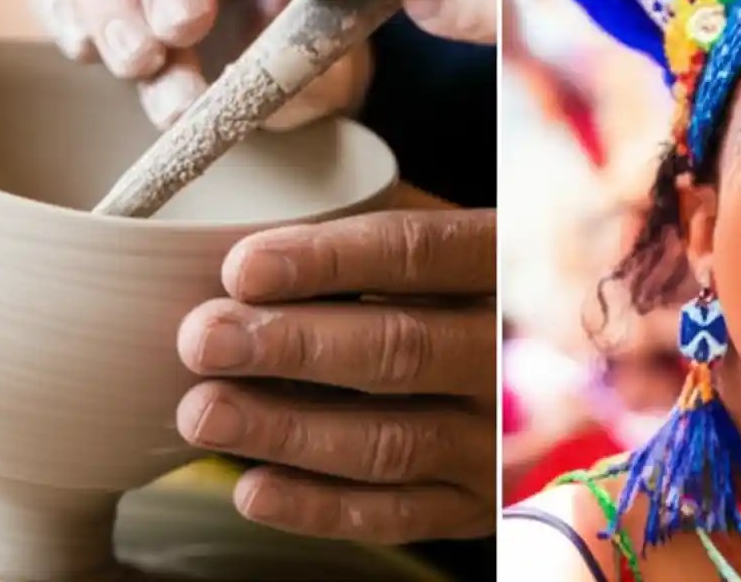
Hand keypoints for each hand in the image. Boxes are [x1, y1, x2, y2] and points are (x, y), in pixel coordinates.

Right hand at [29, 0, 370, 129]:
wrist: (321, 65)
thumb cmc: (331, 31)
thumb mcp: (341, 37)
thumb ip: (317, 51)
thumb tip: (275, 87)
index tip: (186, 22)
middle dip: (137, 0)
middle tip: (156, 60)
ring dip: (117, 38)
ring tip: (166, 106)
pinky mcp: (124, 3)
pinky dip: (66, 22)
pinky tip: (81, 50)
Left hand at [175, 209, 496, 543]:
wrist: (534, 377)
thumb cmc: (454, 289)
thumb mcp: (436, 236)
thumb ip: (370, 226)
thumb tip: (244, 235)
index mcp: (505, 265)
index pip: (419, 253)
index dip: (329, 261)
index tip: (243, 269)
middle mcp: (515, 354)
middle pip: (402, 349)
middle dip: (292, 345)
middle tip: (206, 340)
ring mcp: (502, 438)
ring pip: (394, 440)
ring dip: (288, 430)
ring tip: (206, 412)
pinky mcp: (478, 505)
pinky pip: (397, 514)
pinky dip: (320, 507)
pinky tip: (253, 488)